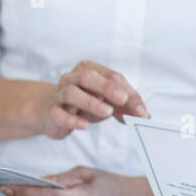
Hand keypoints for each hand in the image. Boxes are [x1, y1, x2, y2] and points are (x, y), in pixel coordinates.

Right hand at [31, 60, 148, 138]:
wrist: (50, 113)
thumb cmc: (83, 103)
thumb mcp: (106, 102)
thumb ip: (124, 106)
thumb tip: (145, 115)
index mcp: (89, 70)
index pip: (111, 76)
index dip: (128, 92)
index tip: (141, 111)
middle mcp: (72, 78)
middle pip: (88, 77)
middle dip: (107, 88)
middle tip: (123, 100)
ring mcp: (59, 95)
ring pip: (71, 93)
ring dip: (91, 102)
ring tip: (107, 112)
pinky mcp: (51, 113)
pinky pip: (59, 114)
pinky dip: (72, 119)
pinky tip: (84, 125)